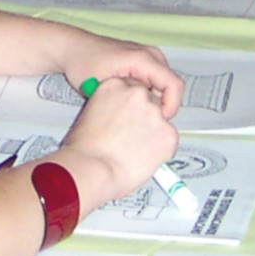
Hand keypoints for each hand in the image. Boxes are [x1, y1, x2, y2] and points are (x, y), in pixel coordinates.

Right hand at [56, 75, 181, 203]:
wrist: (93, 169)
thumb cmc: (85, 148)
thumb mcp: (90, 114)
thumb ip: (111, 108)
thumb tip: (121, 116)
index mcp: (115, 85)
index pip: (133, 87)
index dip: (130, 105)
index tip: (127, 117)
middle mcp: (137, 94)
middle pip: (150, 100)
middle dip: (145, 117)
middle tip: (133, 136)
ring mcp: (155, 113)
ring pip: (161, 121)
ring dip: (153, 133)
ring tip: (136, 151)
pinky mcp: (169, 133)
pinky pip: (169, 139)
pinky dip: (161, 149)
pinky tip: (144, 158)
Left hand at [59, 33, 184, 119]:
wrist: (72, 48)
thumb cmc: (84, 64)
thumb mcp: (106, 85)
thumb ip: (128, 99)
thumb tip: (145, 115)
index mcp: (144, 58)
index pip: (174, 86)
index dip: (170, 108)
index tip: (153, 122)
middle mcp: (151, 54)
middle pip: (171, 88)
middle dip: (160, 106)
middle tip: (139, 119)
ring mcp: (148, 56)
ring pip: (163, 87)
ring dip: (152, 101)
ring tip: (131, 110)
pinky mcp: (143, 61)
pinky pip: (155, 82)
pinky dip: (146, 95)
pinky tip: (127, 101)